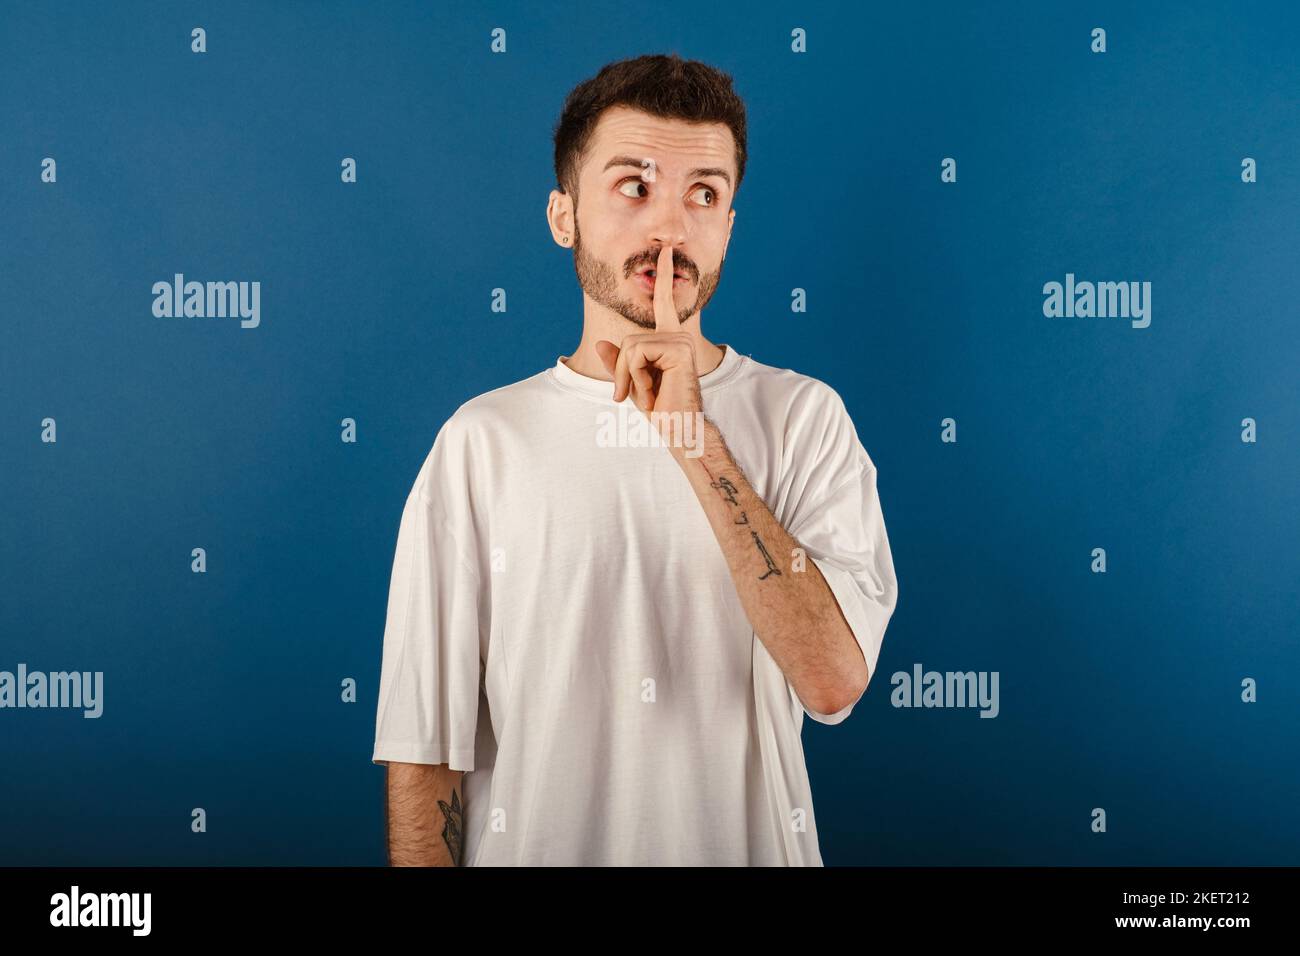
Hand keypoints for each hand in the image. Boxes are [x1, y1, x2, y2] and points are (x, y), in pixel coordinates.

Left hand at [594, 243, 702, 425]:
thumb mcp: (631, 384)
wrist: (679, 428)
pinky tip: (651, 392)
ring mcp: (680, 341)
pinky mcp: (679, 350)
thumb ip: (618, 363)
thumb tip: (601, 344)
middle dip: (621, 370)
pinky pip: (637, 354)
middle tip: (628, 396)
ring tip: (645, 395)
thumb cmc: (661, 408)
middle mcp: (678, 336)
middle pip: (628, 339)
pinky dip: (635, 377)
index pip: (664, 303)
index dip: (664, 276)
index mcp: (670, 339)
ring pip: (631, 347)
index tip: (666, 252)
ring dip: (628, 376)